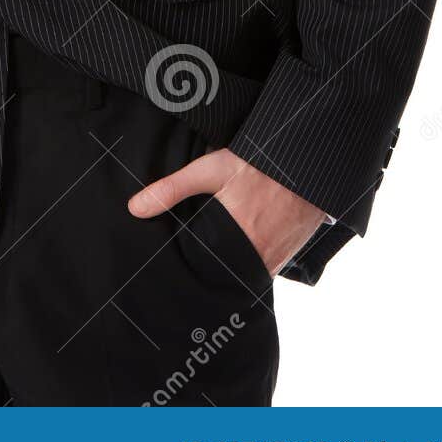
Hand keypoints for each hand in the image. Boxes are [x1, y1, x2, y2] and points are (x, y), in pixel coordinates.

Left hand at [127, 146, 328, 276]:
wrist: (306, 163)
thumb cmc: (256, 163)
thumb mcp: (210, 169)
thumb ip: (172, 189)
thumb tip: (134, 208)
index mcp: (236, 237)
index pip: (203, 270)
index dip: (189, 274)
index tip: (175, 277)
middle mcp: (257, 255)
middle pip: (223, 277)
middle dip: (207, 278)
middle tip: (190, 276)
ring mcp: (276, 259)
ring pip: (244, 278)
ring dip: (229, 275)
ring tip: (209, 270)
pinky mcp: (288, 256)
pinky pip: (263, 272)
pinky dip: (249, 269)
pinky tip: (237, 259)